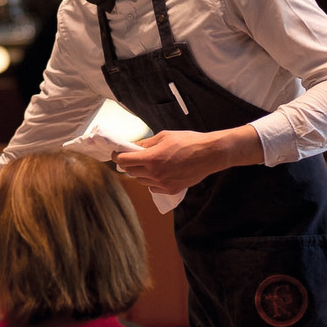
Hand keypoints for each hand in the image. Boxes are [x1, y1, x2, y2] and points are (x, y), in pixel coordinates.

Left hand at [112, 126, 262, 193]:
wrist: (209, 154)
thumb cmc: (189, 141)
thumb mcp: (164, 136)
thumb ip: (146, 143)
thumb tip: (133, 146)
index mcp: (152, 158)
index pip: (124, 161)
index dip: (118, 156)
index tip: (116, 153)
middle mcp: (155, 174)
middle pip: (130, 172)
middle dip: (127, 163)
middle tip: (129, 156)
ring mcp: (163, 184)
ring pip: (141, 181)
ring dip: (139, 172)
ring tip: (147, 163)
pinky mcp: (171, 190)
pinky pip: (153, 187)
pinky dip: (151, 180)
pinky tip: (158, 172)